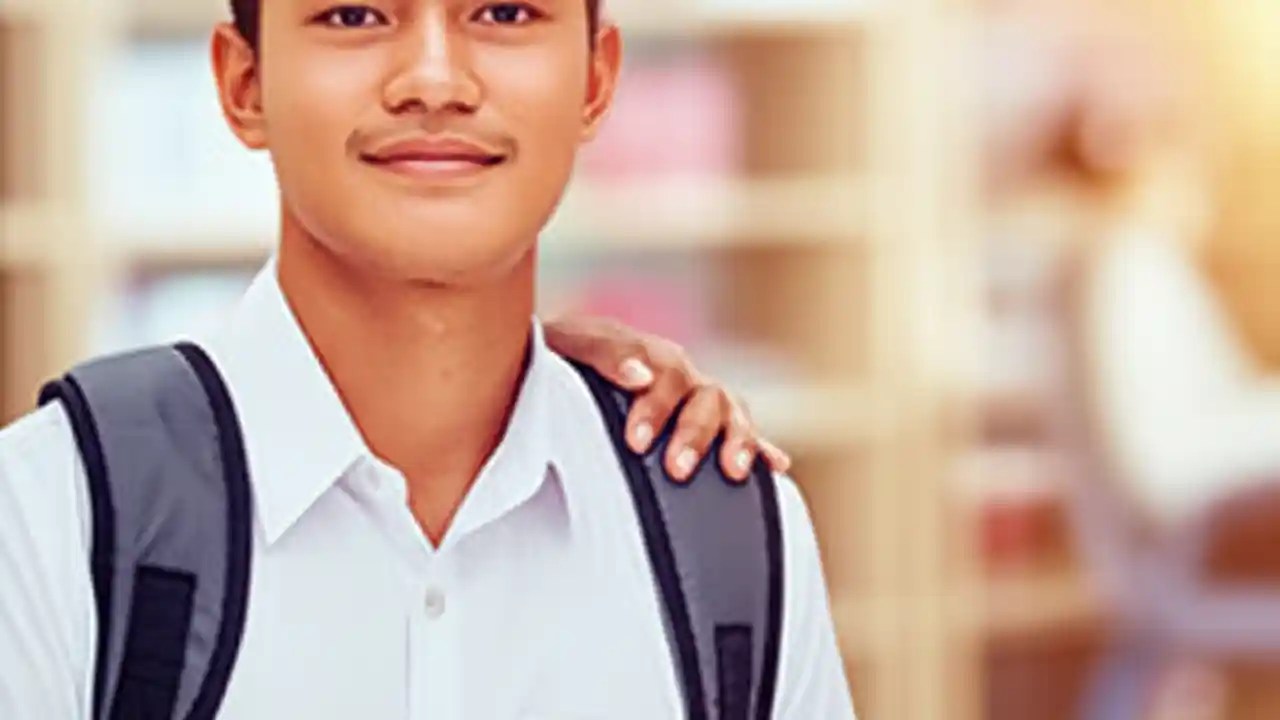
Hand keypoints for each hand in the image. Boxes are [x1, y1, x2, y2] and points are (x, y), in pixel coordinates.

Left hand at [543, 316, 791, 482]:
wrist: (559, 364)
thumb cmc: (564, 358)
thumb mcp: (570, 345)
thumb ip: (603, 353)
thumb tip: (640, 376)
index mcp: (650, 353)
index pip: (664, 375)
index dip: (654, 409)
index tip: (637, 441)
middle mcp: (682, 375)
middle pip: (704, 396)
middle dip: (693, 435)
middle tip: (675, 468)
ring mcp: (698, 398)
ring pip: (731, 410)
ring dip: (736, 440)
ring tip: (732, 471)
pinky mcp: (707, 424)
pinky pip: (742, 433)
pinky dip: (761, 447)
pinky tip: (775, 465)